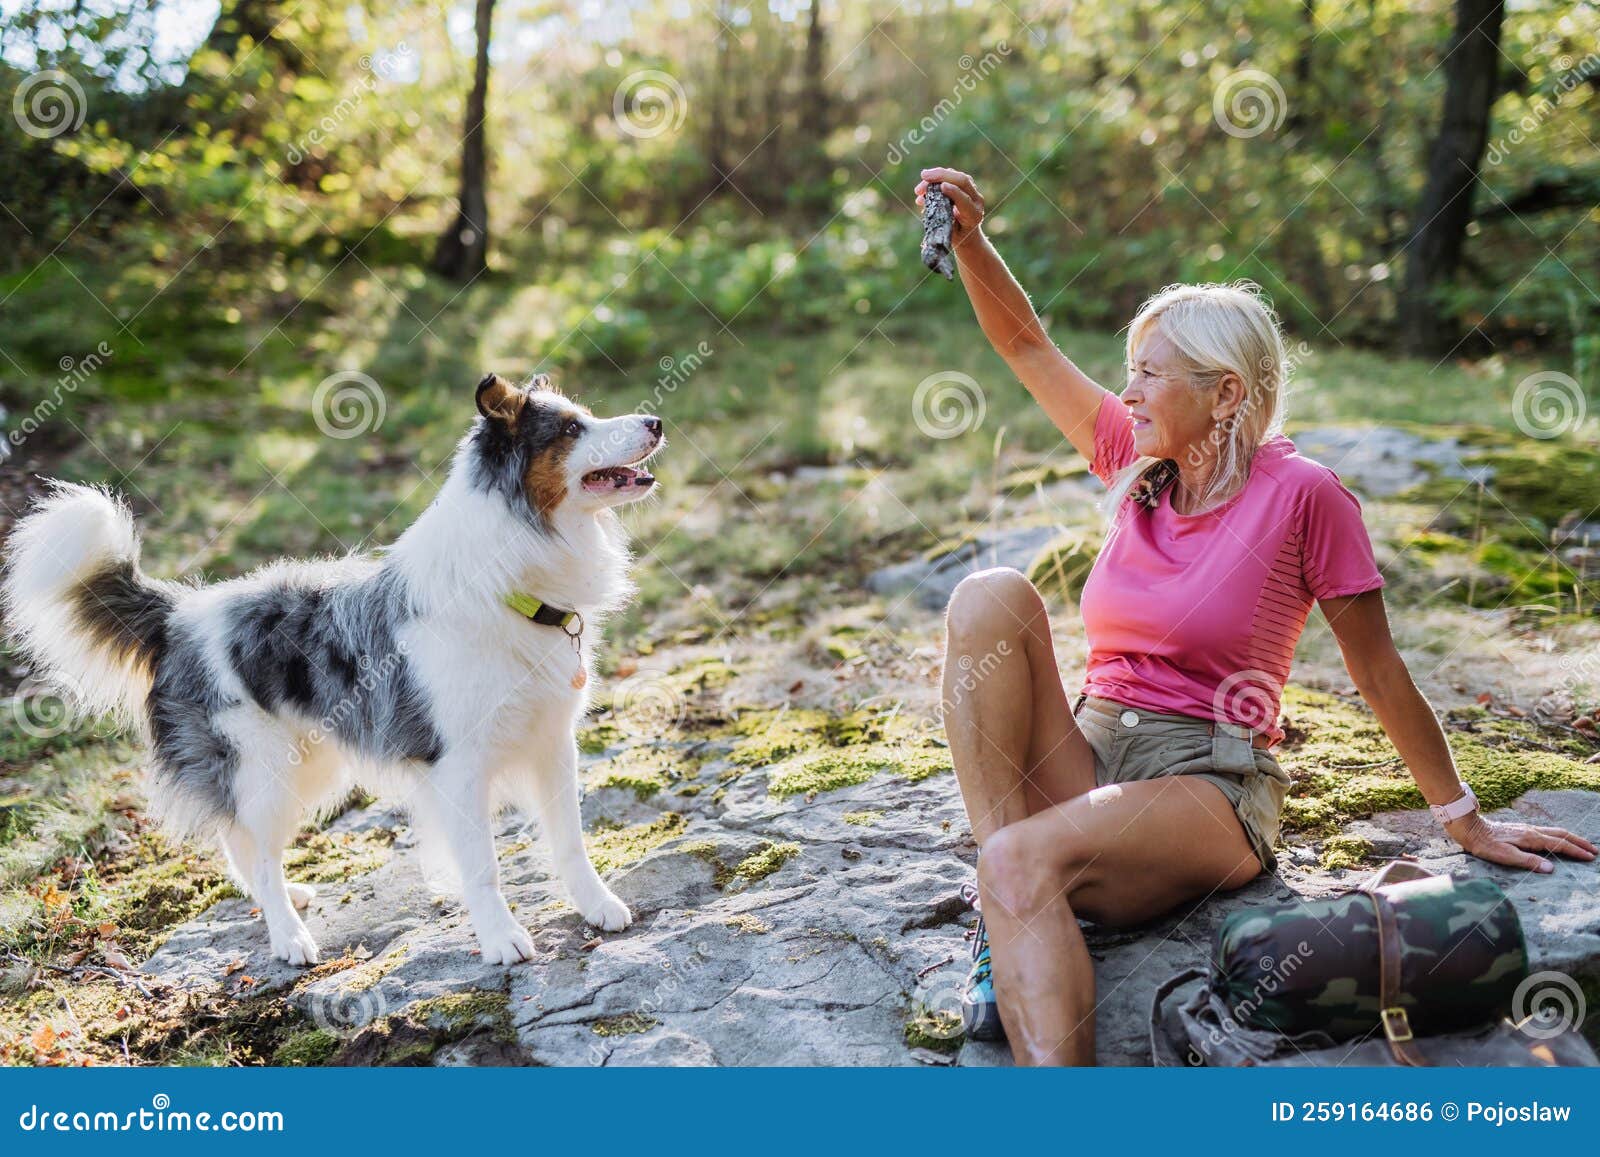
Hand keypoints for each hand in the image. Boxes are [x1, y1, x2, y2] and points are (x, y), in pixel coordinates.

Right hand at [915, 167, 985, 248]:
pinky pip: (952, 177)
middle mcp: (977, 201)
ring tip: (919, 190)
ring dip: (936, 177)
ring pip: (955, 176)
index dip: (954, 192)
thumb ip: (942, 221)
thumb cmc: (955, 237)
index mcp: (974, 215)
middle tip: (924, 176)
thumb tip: (927, 205)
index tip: (941, 186)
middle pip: (962, 180)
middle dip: (942, 175)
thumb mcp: (949, 234)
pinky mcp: (966, 185)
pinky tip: (924, 189)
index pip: (965, 200)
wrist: (967, 235)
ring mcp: (973, 191)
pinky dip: (937, 179)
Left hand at [1444, 810, 1597, 872]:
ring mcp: (1527, 829)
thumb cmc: (1485, 845)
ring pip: (1555, 831)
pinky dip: (1559, 835)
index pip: (1560, 845)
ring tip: (1583, 844)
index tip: (1590, 857)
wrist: (1470, 829)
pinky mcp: (1521, 829)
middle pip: (1562, 835)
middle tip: (1594, 850)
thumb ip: (1528, 862)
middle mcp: (1532, 831)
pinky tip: (1558, 839)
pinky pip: (1547, 831)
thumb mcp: (1505, 856)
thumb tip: (1551, 868)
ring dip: (1571, 837)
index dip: (1576, 851)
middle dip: (1579, 842)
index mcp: (1531, 838)